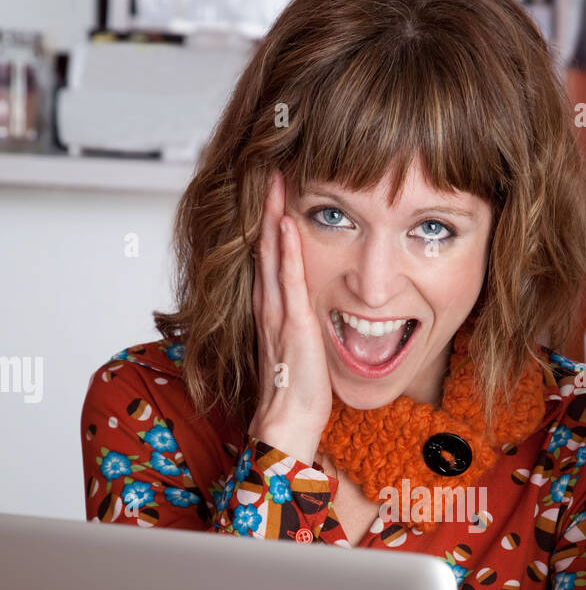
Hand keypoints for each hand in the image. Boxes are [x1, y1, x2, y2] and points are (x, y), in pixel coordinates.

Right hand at [249, 170, 333, 462]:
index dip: (270, 223)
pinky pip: (288, 280)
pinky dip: (285, 250)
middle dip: (266, 207)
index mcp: (274, 311)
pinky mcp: (294, 325)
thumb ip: (305, 326)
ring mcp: (279, 314)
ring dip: (271, 216)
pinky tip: (285, 223)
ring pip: (271, 255)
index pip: (270, 257)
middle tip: (268, 167)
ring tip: (273, 179)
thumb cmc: (299, 393)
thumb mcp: (303, 349)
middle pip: (264, 246)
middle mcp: (270, 307)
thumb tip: (317, 312)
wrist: (289, 423)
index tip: (277, 191)